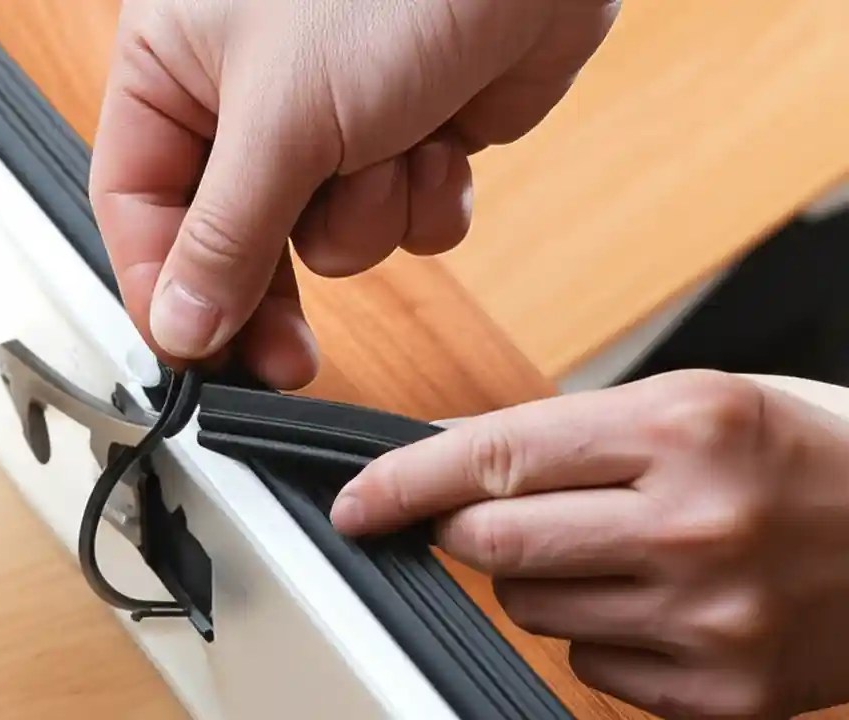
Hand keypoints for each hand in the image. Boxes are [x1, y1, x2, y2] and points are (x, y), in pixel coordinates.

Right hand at [89, 0, 619, 387]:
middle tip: (287, 360)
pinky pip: (398, 223)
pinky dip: (425, 199)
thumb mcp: (281, 119)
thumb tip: (179, 325)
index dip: (163, 289)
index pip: (137, 206)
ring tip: (394, 145)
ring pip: (325, 241)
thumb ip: (224, 236)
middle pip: (229, 243)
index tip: (193, 355)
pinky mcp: (405, 140)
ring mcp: (330, 123)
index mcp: (175, 69)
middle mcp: (245, 100)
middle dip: (271, 294)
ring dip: (369, 214)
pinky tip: (440, 142)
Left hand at [332, 370, 848, 717]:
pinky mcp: (720, 694)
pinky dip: (597, 633)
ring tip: (620, 548)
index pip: (495, 454)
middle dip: (468, 527)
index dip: (404, 478)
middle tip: (497, 512)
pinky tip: (660, 601)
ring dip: (540, 578)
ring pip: (528, 608)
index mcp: (685, 427)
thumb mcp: (695, 403)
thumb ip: (563, 432)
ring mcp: (710, 620)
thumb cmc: (806, 457)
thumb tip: (439, 454)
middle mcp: (697, 524)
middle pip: (491, 541)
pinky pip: (586, 667)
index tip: (358, 499)